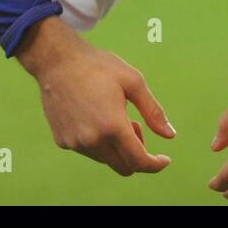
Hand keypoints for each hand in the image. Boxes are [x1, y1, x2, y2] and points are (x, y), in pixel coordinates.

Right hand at [16, 17, 175, 175]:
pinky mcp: (63, 141)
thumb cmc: (98, 66)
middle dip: (136, 153)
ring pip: (106, 159)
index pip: (139, 161)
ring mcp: (75, 143)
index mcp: (113, 126)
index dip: (155, 165)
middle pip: (124, 167)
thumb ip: (153, 111)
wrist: (56, 61)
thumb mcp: (133, 81)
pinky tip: (94, 116)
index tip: (164, 160)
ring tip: (113, 115)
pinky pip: (88, 151)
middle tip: (135, 124)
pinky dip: (98, 142)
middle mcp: (92, 140)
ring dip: (116, 146)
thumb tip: (170, 135)